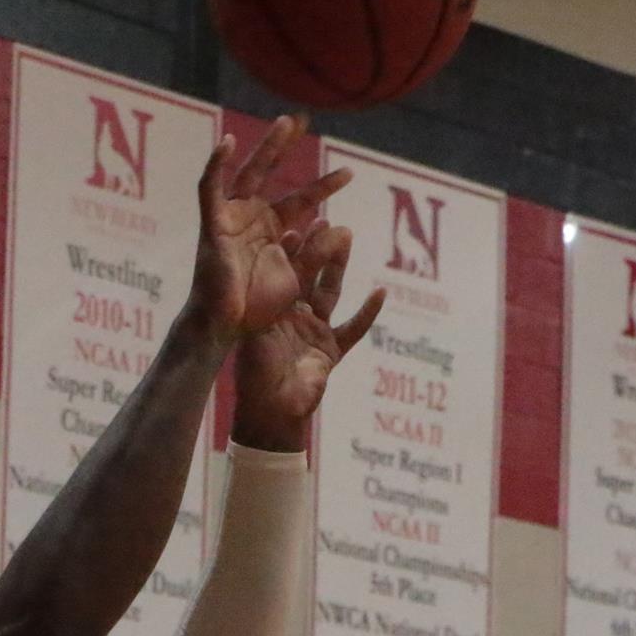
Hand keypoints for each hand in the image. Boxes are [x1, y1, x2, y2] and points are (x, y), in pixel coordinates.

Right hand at [185, 115, 351, 347]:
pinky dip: (215, 166)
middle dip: (285, 148)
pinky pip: (209, 189)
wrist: (226, 326)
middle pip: (269, 174)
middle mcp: (250, 219)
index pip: (301, 199)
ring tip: (286, 123)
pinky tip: (226, 143)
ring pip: (248, 174)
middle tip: (304, 121)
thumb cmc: (257, 309)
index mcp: (271, 231)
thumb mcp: (296, 276)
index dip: (323, 186)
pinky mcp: (212, 225)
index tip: (350, 173)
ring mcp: (230, 220)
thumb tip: (341, 228)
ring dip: (265, 148)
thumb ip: (317, 251)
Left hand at [230, 222, 385, 452]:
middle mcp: (292, 317)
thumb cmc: (255, 376)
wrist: (270, 413)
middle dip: (319, 250)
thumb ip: (262, 306)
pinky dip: (367, 313)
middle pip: (309, 277)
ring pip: (330, 293)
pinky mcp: (331, 351)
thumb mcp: (256, 334)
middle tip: (331, 222)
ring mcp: (314, 332)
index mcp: (270, 311)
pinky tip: (381, 292)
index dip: (291, 251)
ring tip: (348, 237)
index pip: (282, 274)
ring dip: (339, 268)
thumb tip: (255, 282)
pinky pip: (353, 329)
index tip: (299, 224)